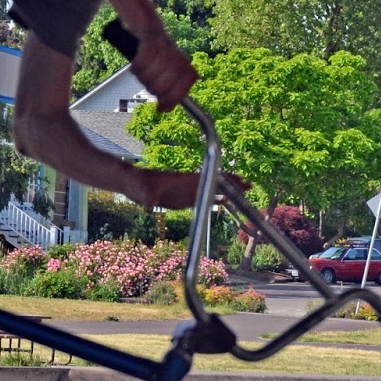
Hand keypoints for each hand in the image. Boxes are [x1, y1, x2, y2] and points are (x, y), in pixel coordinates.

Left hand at [126, 169, 250, 209]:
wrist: (131, 183)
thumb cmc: (137, 185)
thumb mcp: (143, 192)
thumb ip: (148, 196)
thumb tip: (150, 201)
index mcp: (182, 181)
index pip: (208, 179)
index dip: (224, 180)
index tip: (238, 181)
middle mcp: (186, 185)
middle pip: (213, 183)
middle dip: (231, 184)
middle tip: (249, 186)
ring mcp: (184, 191)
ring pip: (209, 191)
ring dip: (225, 192)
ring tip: (241, 195)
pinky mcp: (180, 199)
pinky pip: (200, 200)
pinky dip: (213, 200)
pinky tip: (222, 202)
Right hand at [129, 23, 197, 109]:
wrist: (149, 24)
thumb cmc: (157, 53)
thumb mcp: (168, 72)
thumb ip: (169, 92)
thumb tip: (162, 110)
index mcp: (185, 68)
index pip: (178, 96)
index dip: (167, 103)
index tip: (161, 105)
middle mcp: (178, 59)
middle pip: (160, 90)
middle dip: (151, 88)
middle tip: (150, 79)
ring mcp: (165, 50)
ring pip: (148, 79)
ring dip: (141, 77)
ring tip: (144, 68)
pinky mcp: (151, 41)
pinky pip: (139, 66)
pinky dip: (135, 67)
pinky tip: (137, 63)